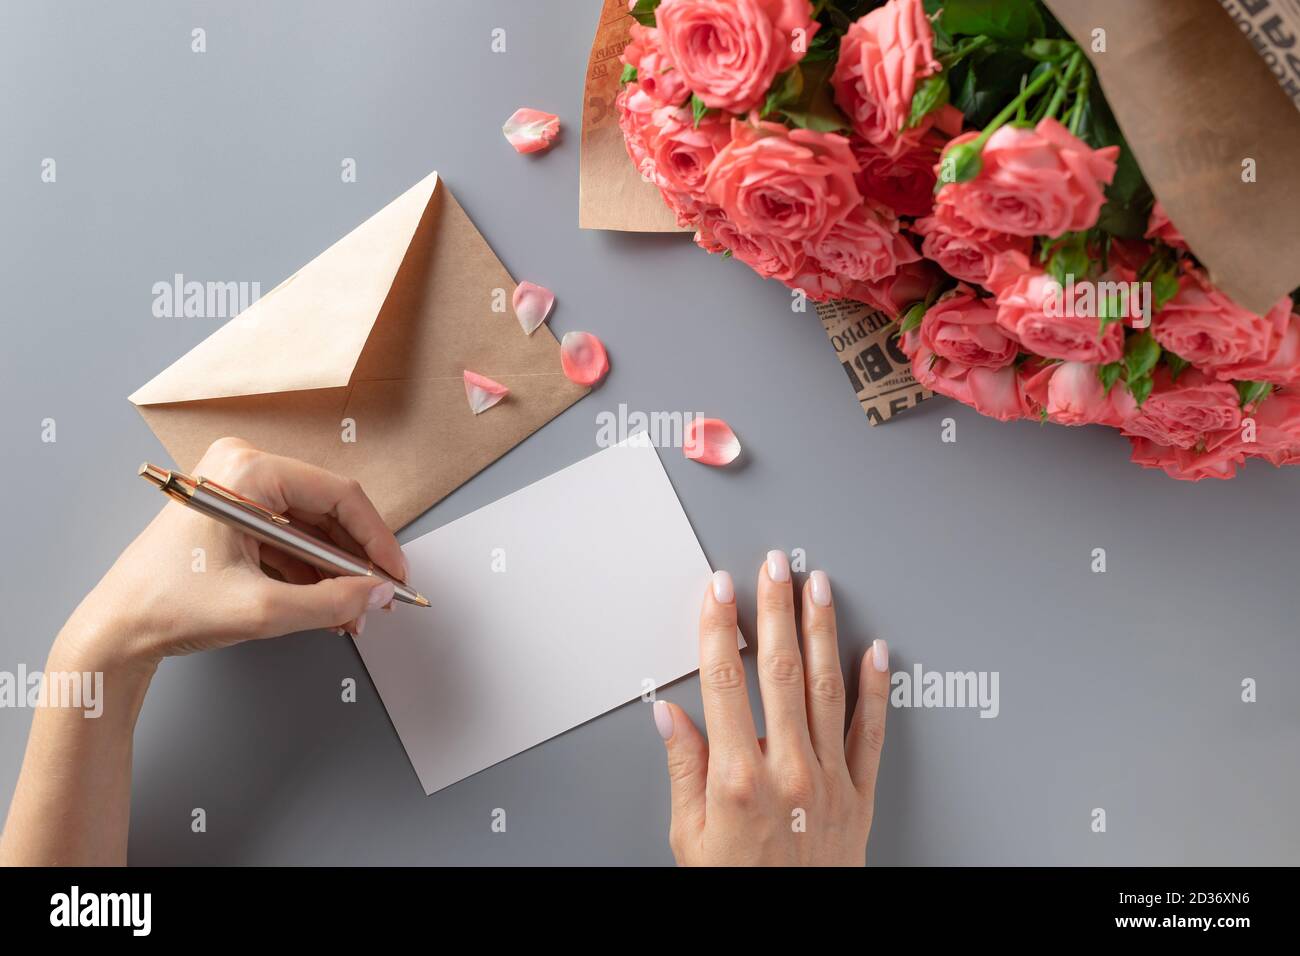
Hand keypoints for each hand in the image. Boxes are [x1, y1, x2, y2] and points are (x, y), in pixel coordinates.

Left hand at [56, 437, 407, 671]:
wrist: (116, 631)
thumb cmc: (167, 606)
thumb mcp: (263, 610)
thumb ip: (332, 602)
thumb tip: (377, 593)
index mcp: (246, 471)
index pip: (338, 495)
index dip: (377, 539)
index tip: (395, 574)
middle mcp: (243, 469)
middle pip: (328, 510)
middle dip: (356, 560)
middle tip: (381, 597)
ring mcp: (238, 490)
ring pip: (312, 527)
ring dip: (337, 572)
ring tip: (354, 612)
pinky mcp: (235, 515)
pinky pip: (291, 538)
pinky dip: (312, 572)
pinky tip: (329, 604)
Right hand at [652, 551, 888, 865]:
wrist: (790, 934)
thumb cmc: (737, 888)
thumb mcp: (689, 836)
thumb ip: (683, 768)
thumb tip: (670, 716)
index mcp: (737, 778)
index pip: (724, 681)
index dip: (719, 628)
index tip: (717, 593)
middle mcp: (786, 772)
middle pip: (780, 670)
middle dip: (775, 609)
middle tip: (774, 567)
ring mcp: (828, 780)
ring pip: (826, 687)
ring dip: (821, 630)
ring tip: (817, 588)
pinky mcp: (859, 795)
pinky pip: (871, 731)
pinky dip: (875, 687)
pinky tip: (873, 652)